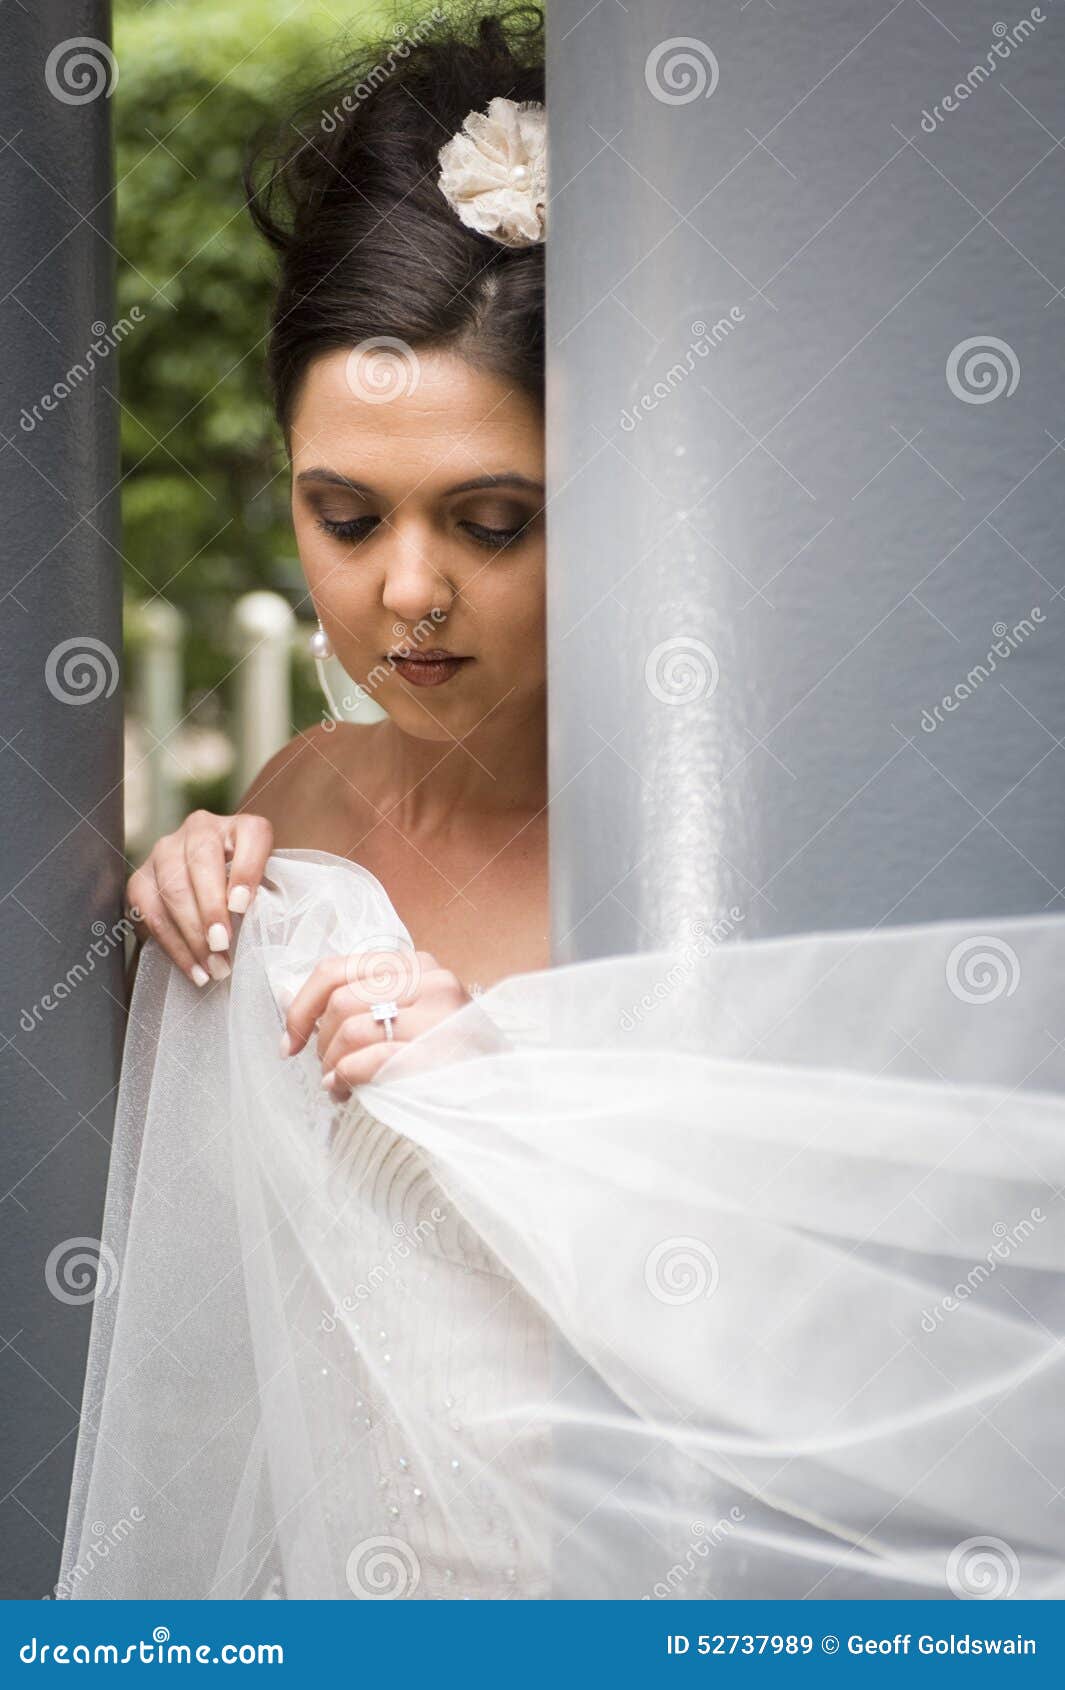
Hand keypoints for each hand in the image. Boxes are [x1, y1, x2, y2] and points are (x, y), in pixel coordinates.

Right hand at [126, 810, 273, 987]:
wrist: (208, 894)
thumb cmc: (247, 897)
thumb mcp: (267, 889)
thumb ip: (268, 897)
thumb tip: (263, 929)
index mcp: (241, 827)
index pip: (251, 835)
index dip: (247, 869)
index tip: (242, 906)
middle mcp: (200, 829)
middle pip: (201, 862)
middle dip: (211, 910)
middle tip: (222, 945)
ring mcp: (166, 850)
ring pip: (172, 889)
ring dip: (192, 934)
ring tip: (212, 967)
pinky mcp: (141, 878)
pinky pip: (151, 913)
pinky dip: (173, 946)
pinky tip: (193, 968)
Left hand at [280, 949, 469, 1094]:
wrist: (502, 1093)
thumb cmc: (446, 1057)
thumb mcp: (408, 1015)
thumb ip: (361, 1000)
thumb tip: (288, 998)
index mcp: (416, 965)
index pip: (335, 970)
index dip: (301, 1006)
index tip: (291, 1040)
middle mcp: (431, 980)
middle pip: (340, 1001)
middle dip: (320, 1042)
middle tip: (324, 1069)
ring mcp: (440, 1015)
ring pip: (351, 1029)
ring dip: (332, 1064)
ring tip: (337, 1084)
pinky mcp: (439, 1052)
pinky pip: (369, 1060)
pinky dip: (347, 1077)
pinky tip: (345, 1091)